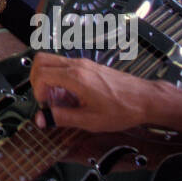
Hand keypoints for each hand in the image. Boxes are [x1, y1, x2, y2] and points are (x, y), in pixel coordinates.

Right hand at [28, 52, 161, 133]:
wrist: (145, 99)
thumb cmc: (122, 109)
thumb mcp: (90, 120)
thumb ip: (62, 118)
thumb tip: (42, 118)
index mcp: (75, 78)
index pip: (41, 74)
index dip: (37, 90)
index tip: (45, 104)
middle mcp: (77, 65)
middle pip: (41, 60)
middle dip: (36, 79)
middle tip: (44, 97)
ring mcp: (83, 63)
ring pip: (52, 60)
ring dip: (47, 78)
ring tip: (58, 98)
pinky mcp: (88, 66)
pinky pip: (64, 65)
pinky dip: (59, 77)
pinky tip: (70, 95)